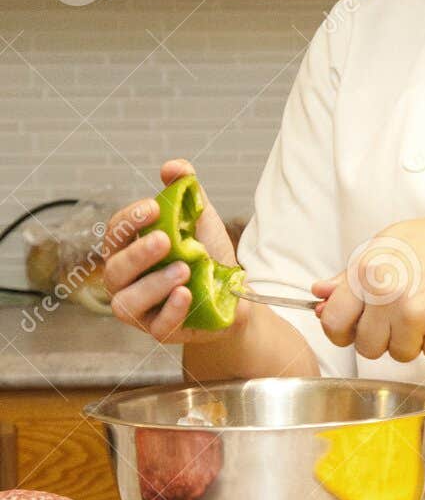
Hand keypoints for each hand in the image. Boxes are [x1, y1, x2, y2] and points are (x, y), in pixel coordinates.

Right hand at [101, 158, 251, 344]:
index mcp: (130, 249)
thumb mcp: (200, 218)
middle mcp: (126, 280)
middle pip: (114, 269)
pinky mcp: (160, 331)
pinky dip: (170, 310)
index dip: (129, 220)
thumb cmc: (208, 254)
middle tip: (165, 241)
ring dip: (153, 284)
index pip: (115, 233)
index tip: (155, 207)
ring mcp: (140, 309)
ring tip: (183, 270)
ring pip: (126, 302)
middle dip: (137, 254)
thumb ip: (186, 191)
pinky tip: (185, 295)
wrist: (235, 294)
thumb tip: (172, 167)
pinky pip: (157, 326)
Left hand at [312, 211, 424, 361]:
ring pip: (398, 354)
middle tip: (408, 317)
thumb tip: (319, 294)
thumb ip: (352, 273)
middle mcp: (384, 289)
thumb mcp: (393, 243)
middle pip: (365, 345)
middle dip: (385, 339)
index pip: (332, 319)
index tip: (357, 329)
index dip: (343, 332)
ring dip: (415, 341)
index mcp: (367, 266)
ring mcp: (411, 310)